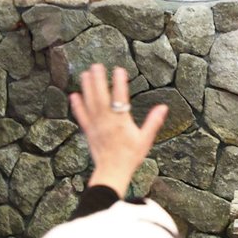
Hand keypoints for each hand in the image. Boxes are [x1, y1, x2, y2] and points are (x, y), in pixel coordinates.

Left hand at [69, 64, 166, 193]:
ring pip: (90, 103)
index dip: (119, 82)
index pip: (120, 97)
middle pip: (101, 96)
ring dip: (87, 88)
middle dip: (99, 80)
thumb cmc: (131, 156)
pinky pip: (81, 116)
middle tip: (96, 66)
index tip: (119, 70)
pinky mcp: (88, 131)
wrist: (113, 171)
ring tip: (84, 74)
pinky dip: (77, 106)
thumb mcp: (146, 139)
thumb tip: (163, 107)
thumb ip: (153, 122)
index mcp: (122, 121)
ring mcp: (96, 125)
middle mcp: (107, 121)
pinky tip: (74, 95)